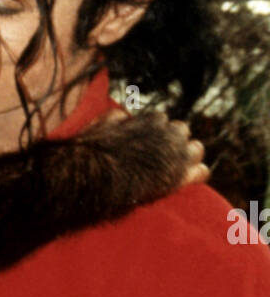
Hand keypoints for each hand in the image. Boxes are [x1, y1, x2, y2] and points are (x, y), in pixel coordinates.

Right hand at [94, 109, 209, 188]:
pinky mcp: (180, 176)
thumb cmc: (94, 153)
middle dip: (174, 141)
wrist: (98, 178)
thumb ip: (116, 117)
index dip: (155, 133)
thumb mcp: (101, 125)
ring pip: (196, 149)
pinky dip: (196, 175)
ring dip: (188, 156)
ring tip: (175, 168)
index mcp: (152, 121)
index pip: (162, 121)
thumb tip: (124, 115)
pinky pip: (202, 172)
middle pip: (182, 131)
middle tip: (161, 157)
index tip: (147, 142)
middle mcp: (169, 134)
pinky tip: (190, 180)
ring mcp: (177, 155)